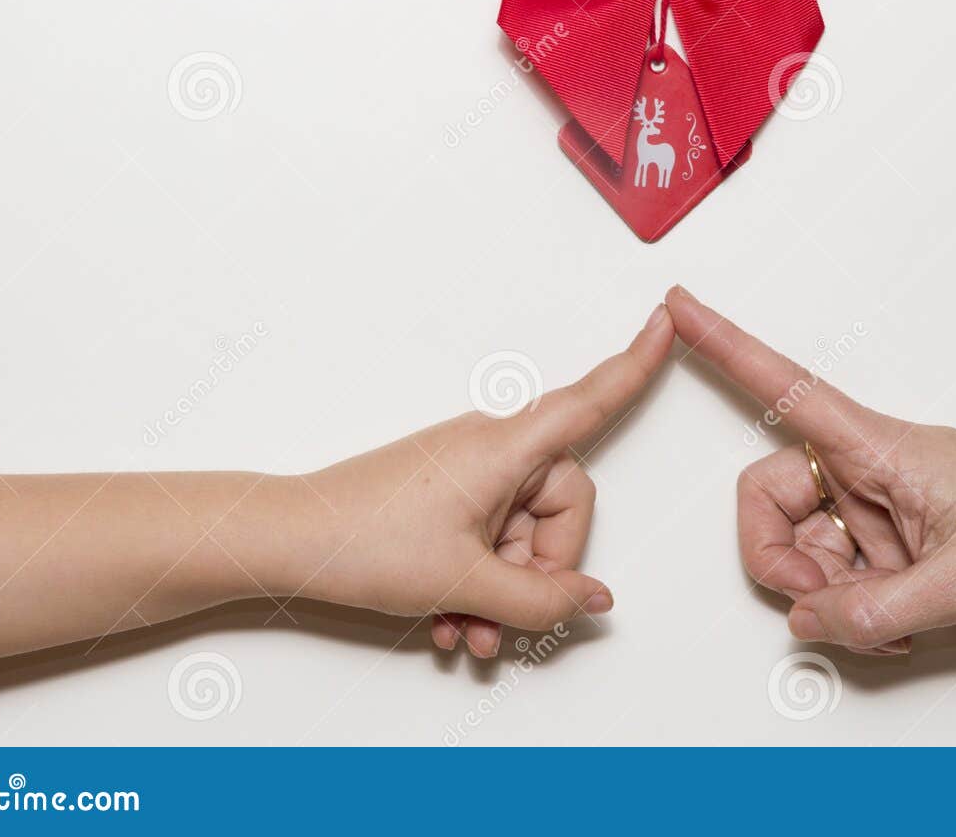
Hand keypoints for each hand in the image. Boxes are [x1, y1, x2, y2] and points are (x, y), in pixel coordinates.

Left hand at [280, 304, 673, 656]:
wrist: (286, 541)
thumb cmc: (361, 540)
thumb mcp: (464, 582)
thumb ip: (541, 599)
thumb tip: (593, 600)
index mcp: (505, 448)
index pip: (590, 400)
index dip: (637, 365)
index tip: (669, 322)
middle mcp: (492, 449)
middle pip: (561, 505)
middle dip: (542, 571)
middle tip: (507, 617)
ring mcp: (467, 472)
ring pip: (522, 532)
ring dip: (505, 590)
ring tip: (471, 632)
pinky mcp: (446, 495)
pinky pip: (490, 537)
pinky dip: (480, 581)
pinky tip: (454, 620)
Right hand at [665, 287, 955, 652]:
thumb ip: (876, 612)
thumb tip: (807, 620)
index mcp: (880, 447)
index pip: (784, 385)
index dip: (723, 345)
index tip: (676, 308)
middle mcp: (869, 469)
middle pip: (770, 497)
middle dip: (777, 558)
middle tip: (819, 603)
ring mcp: (881, 508)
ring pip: (805, 546)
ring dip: (829, 596)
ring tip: (893, 622)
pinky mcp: (896, 541)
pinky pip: (841, 574)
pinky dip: (855, 609)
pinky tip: (899, 626)